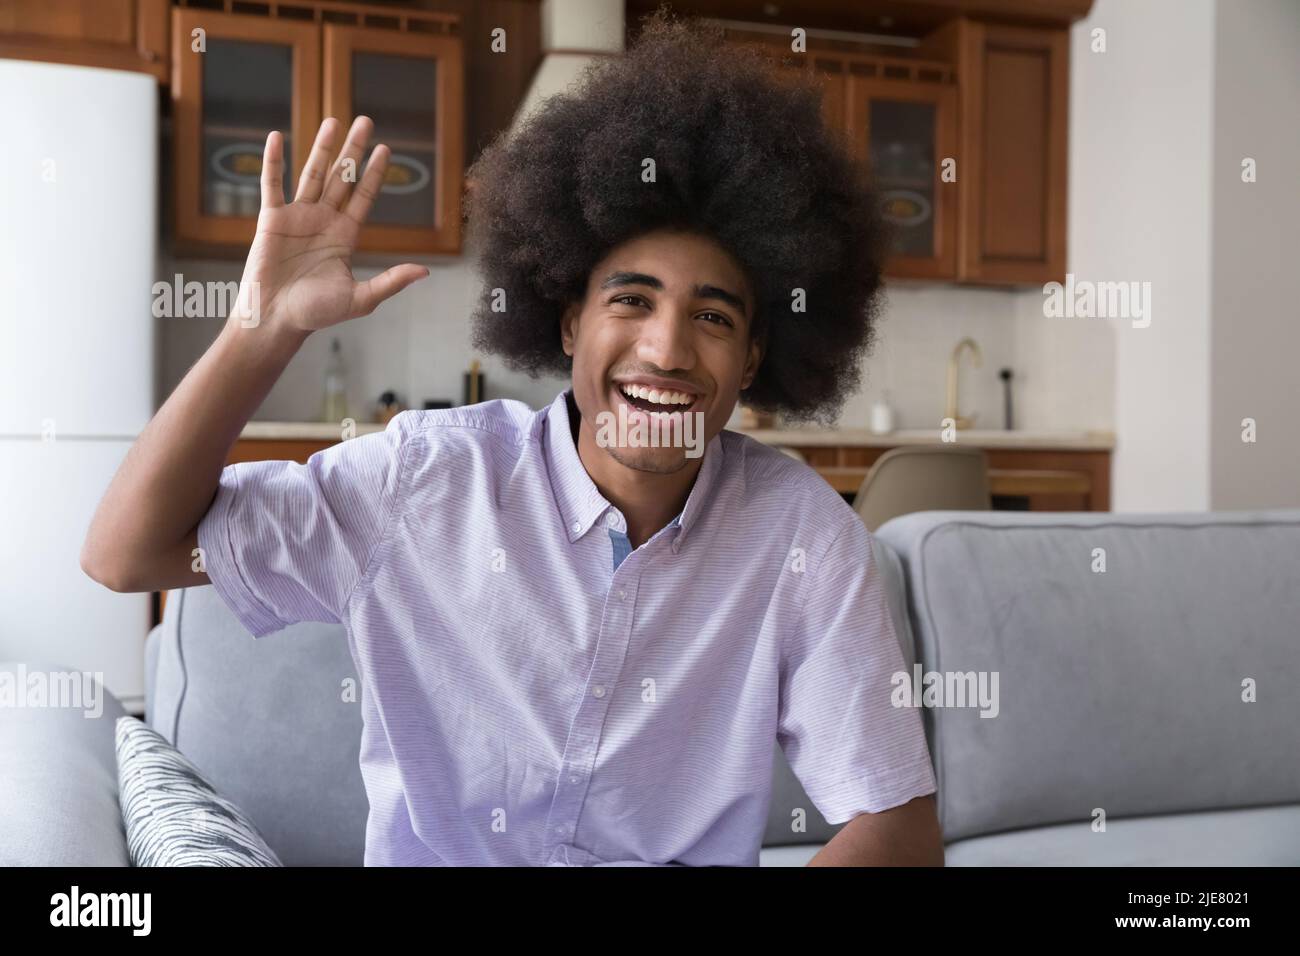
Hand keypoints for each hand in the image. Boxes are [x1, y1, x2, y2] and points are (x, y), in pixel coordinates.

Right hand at [237, 116, 428, 334]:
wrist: (276, 319)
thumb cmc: (316, 313)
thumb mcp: (361, 298)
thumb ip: (391, 281)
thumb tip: (425, 271)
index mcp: (345, 236)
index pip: (364, 197)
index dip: (375, 174)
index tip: (386, 150)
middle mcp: (323, 221)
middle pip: (342, 178)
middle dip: (353, 150)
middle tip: (365, 121)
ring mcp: (297, 217)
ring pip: (312, 174)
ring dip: (322, 148)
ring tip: (333, 121)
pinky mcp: (271, 219)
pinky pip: (272, 185)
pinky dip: (273, 162)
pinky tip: (277, 137)